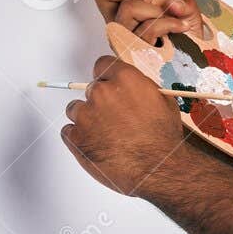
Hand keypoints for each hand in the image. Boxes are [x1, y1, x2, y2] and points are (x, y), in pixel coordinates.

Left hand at [60, 55, 187, 196]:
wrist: (157, 168)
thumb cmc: (163, 139)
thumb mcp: (164, 103)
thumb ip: (142, 90)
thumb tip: (134, 89)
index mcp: (125, 79)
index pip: (102, 65)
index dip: (107, 78)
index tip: (109, 86)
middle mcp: (102, 92)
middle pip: (91, 89)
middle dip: (101, 102)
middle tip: (114, 118)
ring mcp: (85, 115)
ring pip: (75, 109)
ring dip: (86, 118)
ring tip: (104, 134)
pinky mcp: (75, 137)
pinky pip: (68, 131)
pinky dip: (78, 137)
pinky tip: (96, 144)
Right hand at [92, 0, 200, 44]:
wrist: (195, 65)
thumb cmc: (186, 41)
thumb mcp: (186, 12)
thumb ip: (182, 1)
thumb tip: (173, 3)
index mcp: (125, 14)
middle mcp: (122, 25)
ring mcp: (127, 37)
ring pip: (128, 8)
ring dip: (152, 8)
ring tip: (164, 16)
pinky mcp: (137, 51)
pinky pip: (149, 28)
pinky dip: (168, 22)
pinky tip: (179, 26)